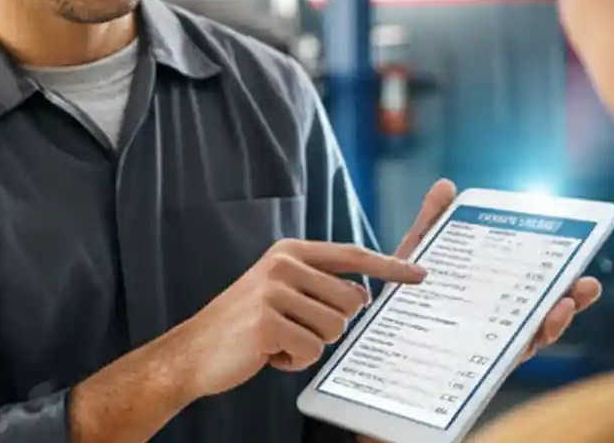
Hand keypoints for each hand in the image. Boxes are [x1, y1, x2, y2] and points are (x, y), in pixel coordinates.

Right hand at [170, 239, 427, 400]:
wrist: (194, 350)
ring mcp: (274, 291)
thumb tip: (363, 296)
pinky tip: (267, 354)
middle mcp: (283, 265)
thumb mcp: (279, 291)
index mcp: (290, 252)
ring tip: (277, 341)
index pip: (351, 255)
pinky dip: (294, 361)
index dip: (389, 266)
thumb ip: (319, 287)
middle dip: (330, 327)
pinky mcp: (267, 322)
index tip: (420, 274)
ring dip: (310, 346)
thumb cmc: (243, 325)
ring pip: (334, 329)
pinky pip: (311, 350)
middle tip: (293, 329)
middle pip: (350, 302)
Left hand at [392, 180, 603, 363]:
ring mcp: (489, 344)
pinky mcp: (474, 365)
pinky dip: (523, 342)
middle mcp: (497, 319)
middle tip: (587, 284)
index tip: (580, 258)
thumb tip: (446, 186)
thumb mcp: (417, 250)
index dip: (561, 274)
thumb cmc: (402, 288)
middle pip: (543, 311)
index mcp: (493, 292)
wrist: (374, 324)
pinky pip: (504, 356)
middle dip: (571, 299)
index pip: (534, 283)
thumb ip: (432, 220)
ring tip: (566, 303)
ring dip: (555, 322)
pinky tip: (532, 329)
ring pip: (531, 336)